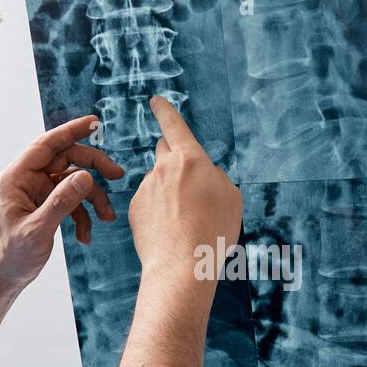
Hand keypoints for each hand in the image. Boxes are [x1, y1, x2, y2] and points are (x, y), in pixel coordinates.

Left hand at [0, 114, 124, 293]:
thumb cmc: (9, 256)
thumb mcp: (37, 230)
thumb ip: (61, 202)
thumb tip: (85, 176)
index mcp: (16, 178)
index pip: (46, 145)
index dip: (71, 131)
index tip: (94, 123)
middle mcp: (26, 181)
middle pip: (65, 161)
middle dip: (93, 168)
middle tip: (117, 175)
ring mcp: (35, 194)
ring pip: (72, 183)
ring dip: (92, 198)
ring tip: (107, 217)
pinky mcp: (43, 208)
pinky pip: (69, 202)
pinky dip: (82, 216)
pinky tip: (85, 236)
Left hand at [129, 96, 241, 296]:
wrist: (183, 266)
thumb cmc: (213, 232)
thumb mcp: (232, 199)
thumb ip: (218, 177)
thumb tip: (207, 174)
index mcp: (191, 160)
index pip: (174, 125)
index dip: (165, 110)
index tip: (156, 101)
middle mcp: (164, 168)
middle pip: (164, 149)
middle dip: (173, 157)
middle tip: (187, 182)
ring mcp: (146, 188)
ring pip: (158, 181)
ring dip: (168, 192)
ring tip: (184, 221)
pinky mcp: (134, 208)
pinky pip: (148, 201)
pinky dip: (157, 211)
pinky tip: (169, 230)